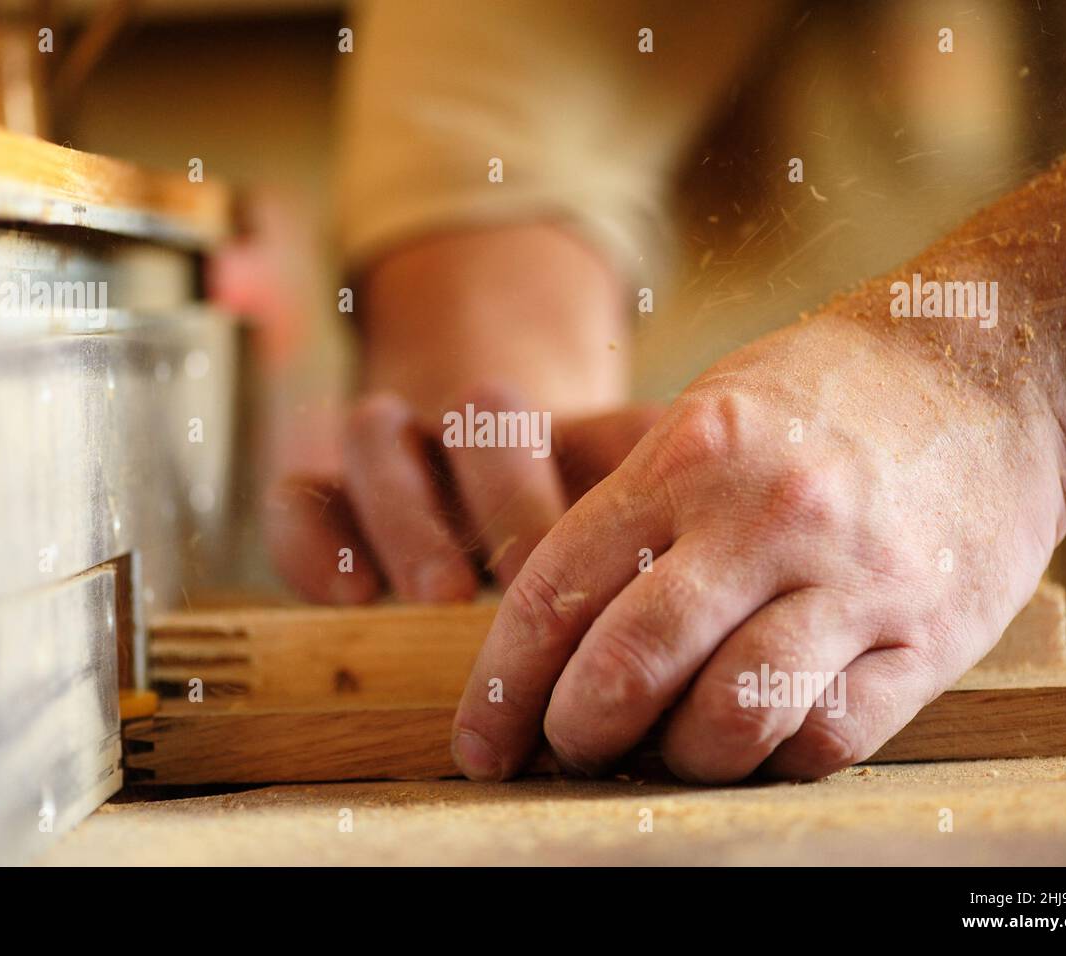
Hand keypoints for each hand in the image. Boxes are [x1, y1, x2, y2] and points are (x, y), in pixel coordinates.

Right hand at [267, 223, 643, 601]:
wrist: (465, 434)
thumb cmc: (560, 491)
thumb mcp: (625, 479)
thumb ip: (672, 504)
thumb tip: (769, 574)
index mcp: (543, 422)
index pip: (554, 435)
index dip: (564, 498)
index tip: (604, 569)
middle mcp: (460, 425)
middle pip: (472, 425)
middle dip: (501, 502)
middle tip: (534, 576)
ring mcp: (385, 450)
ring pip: (376, 440)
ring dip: (410, 513)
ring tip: (441, 592)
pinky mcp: (316, 486)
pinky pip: (297, 499)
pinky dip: (310, 540)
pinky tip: (348, 595)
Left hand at [450, 312, 1065, 782]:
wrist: (995, 376)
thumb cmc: (822, 399)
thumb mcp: (706, 412)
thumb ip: (623, 505)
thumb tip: (537, 619)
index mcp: (688, 455)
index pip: (558, 589)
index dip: (503, 684)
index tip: (479, 743)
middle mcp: (763, 516)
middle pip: (631, 663)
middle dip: (577, 731)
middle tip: (569, 749)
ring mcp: (851, 578)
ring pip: (728, 718)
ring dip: (675, 758)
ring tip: (664, 750)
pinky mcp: (927, 635)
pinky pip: (826, 736)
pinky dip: (771, 758)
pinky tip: (755, 738)